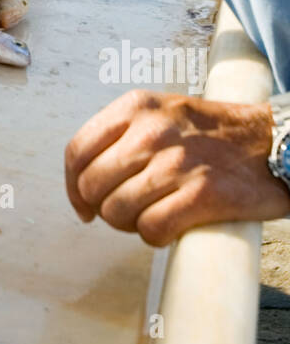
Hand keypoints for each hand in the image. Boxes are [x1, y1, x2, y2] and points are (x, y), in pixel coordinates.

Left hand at [65, 89, 289, 246]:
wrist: (273, 142)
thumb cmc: (212, 134)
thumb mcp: (160, 113)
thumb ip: (121, 136)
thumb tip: (82, 181)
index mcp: (136, 106)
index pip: (77, 152)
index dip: (73, 187)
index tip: (82, 204)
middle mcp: (152, 131)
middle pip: (93, 186)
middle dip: (103, 208)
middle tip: (126, 211)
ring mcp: (177, 162)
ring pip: (117, 211)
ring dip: (130, 224)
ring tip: (151, 215)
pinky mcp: (203, 194)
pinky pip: (152, 229)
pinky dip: (156, 236)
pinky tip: (170, 227)